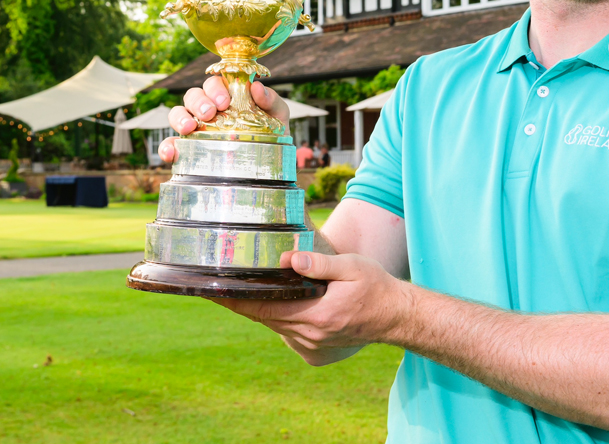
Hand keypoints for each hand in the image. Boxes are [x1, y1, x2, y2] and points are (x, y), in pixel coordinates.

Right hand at [158, 77, 289, 162]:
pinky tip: (171, 154)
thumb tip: (257, 88)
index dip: (215, 88)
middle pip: (193, 95)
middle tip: (210, 113)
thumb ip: (271, 100)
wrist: (271, 163)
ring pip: (177, 114)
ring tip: (189, 128)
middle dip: (198, 101)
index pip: (213, 84)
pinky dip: (167, 147)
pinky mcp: (187, 149)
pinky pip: (171, 144)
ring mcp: (195, 128)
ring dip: (179, 118)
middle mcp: (207, 108)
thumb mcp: (277, 115)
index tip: (224, 101)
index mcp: (226, 96)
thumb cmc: (272, 132)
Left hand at [211, 250, 414, 365]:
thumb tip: (289, 259)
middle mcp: (310, 335)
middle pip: (264, 317)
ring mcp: (311, 345)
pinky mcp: (314, 350)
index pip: (264, 309)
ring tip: (250, 287)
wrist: (396, 317)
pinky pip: (287, 332)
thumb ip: (320, 264)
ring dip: (264, 308)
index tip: (212, 291)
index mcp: (316, 315)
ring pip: (275, 325)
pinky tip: (282, 301)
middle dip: (244, 300)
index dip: (235, 301)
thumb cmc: (375, 287)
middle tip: (223, 281)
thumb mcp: (352, 267)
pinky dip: (280, 317)